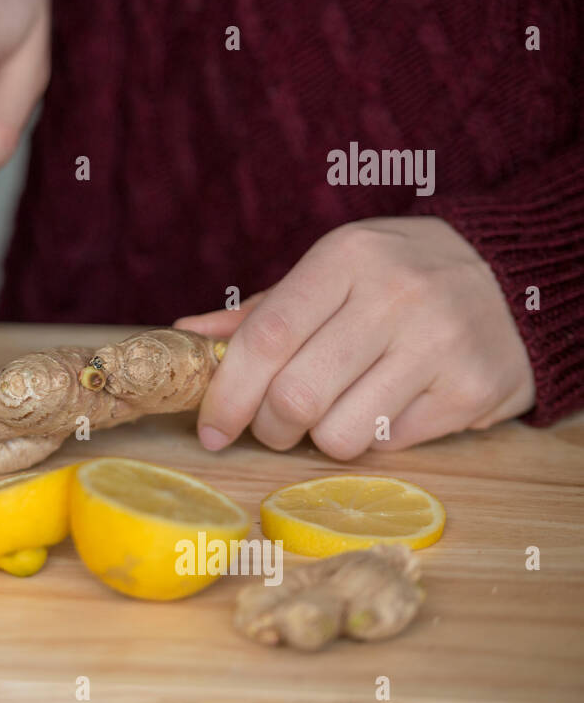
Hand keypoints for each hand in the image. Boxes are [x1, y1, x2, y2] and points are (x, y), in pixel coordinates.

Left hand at [174, 217, 535, 458]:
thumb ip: (262, 310)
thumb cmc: (399, 277)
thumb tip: (188, 335)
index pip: (266, 338)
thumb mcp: (333, 271)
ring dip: (321, 438)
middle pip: (296, 395)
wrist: (515, 276)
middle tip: (273, 425)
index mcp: (347, 257)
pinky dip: (372, 439)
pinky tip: (386, 405)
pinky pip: (389, 445)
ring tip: (335, 411)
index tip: (210, 430)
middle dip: (269, 426)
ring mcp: (440, 344)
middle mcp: (396, 296)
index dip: (227, 393)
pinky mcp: (472, 389)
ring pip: (339, 432)